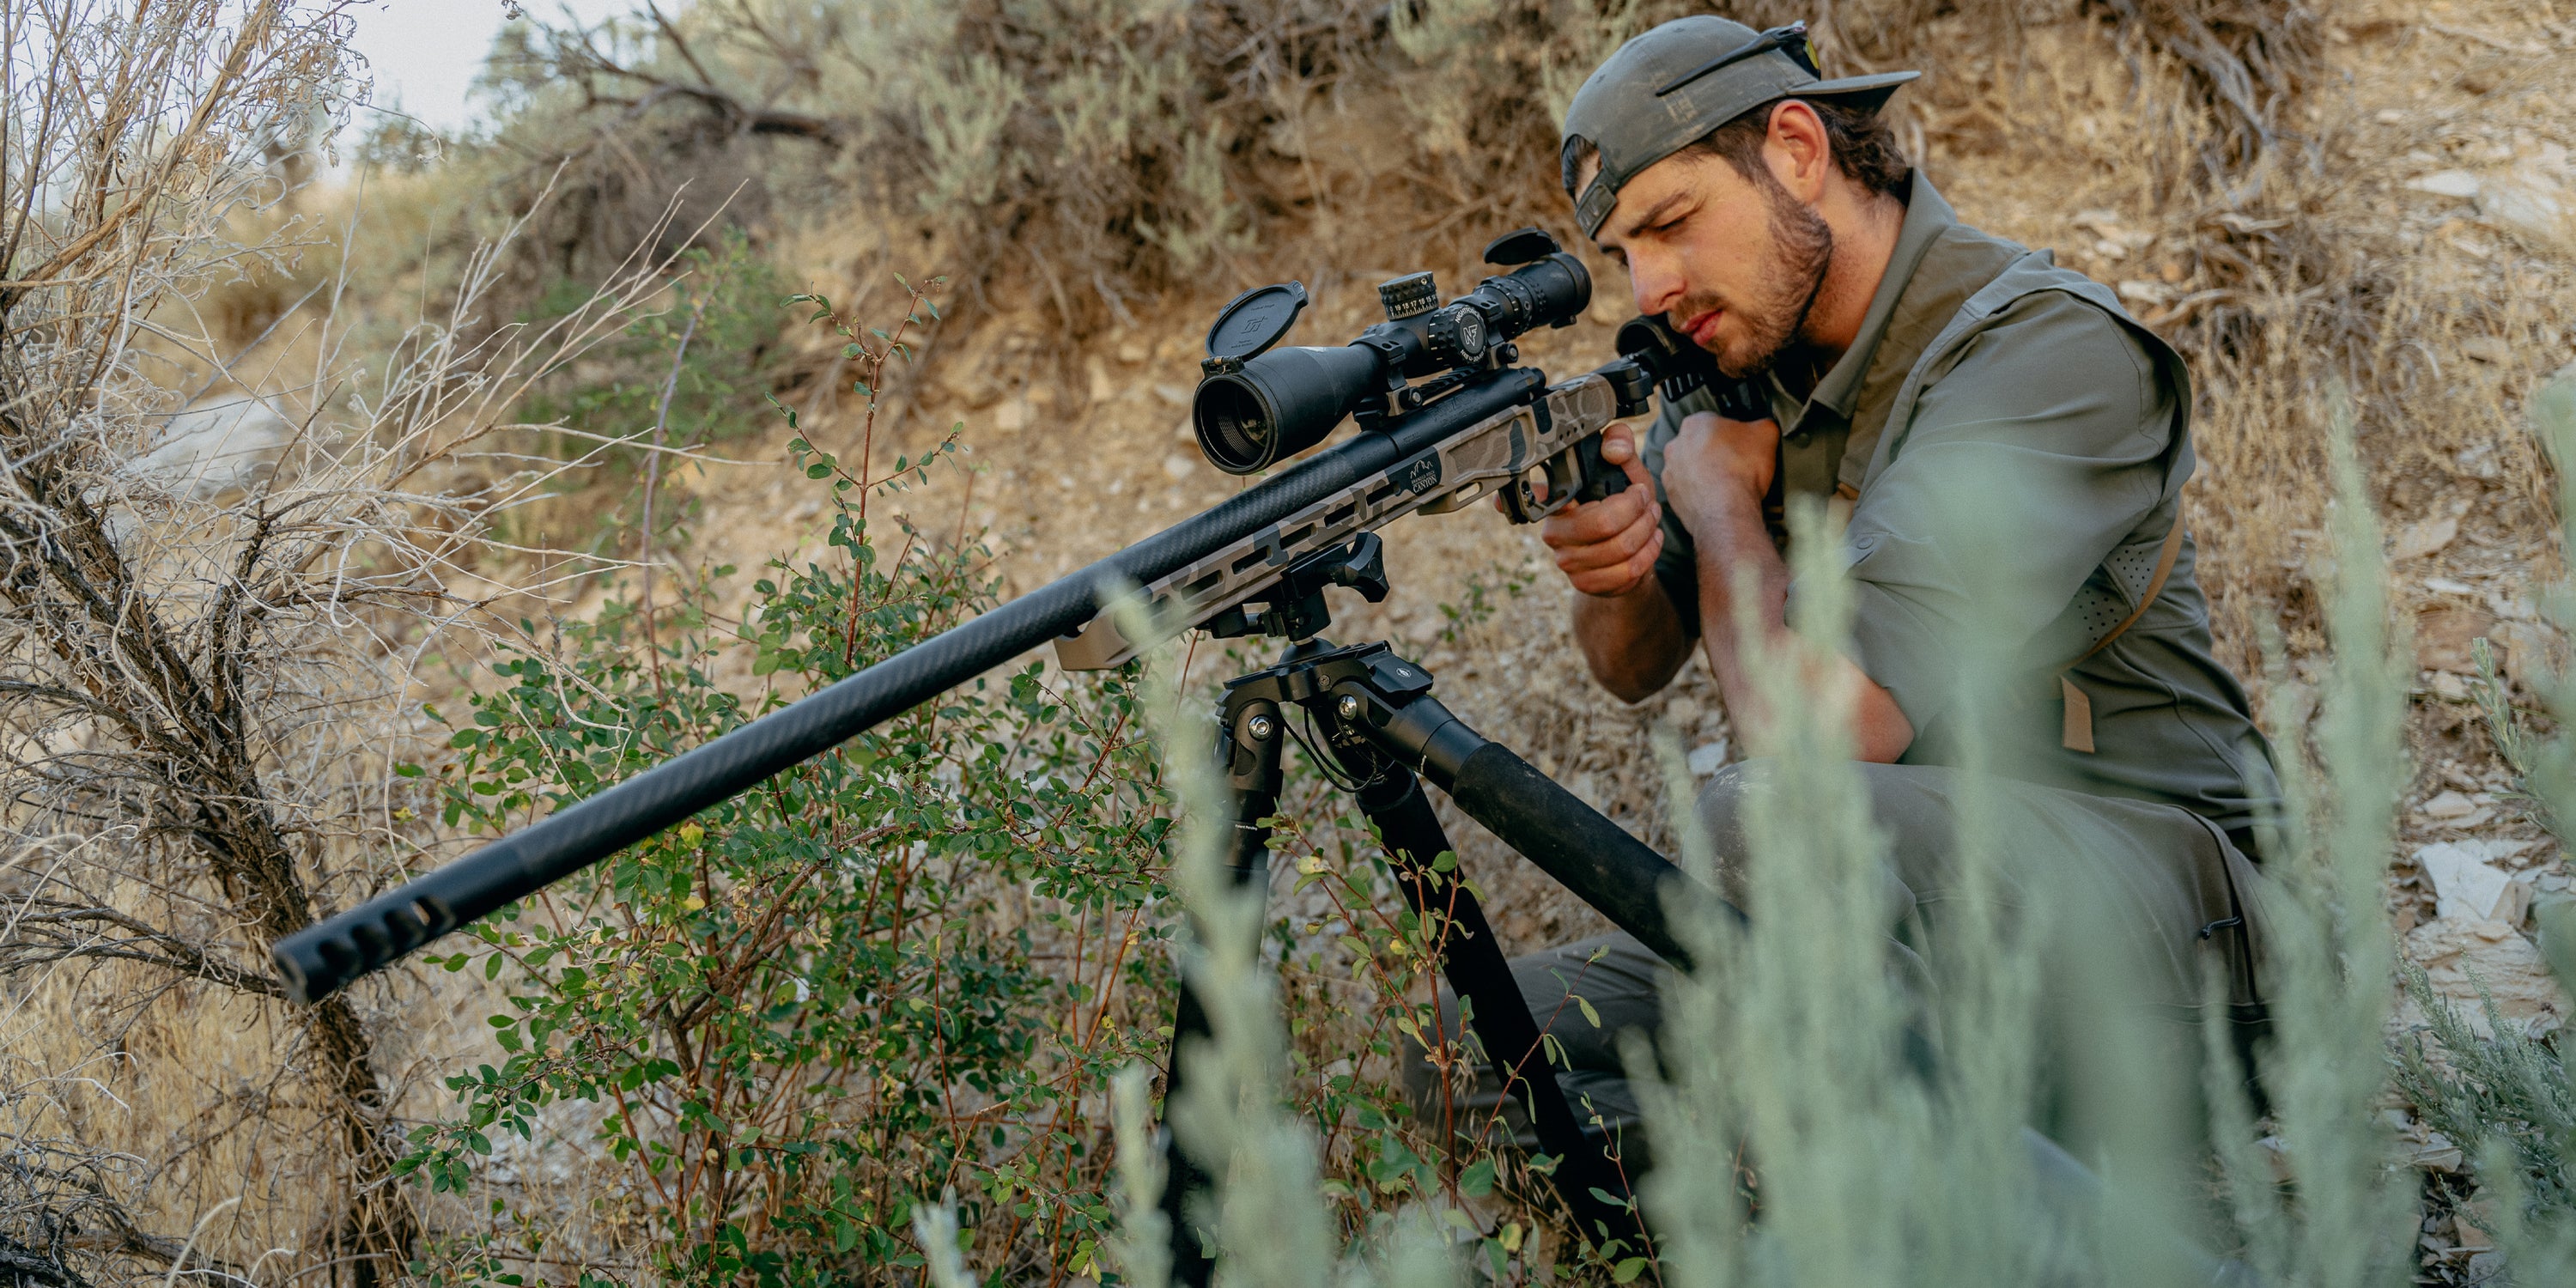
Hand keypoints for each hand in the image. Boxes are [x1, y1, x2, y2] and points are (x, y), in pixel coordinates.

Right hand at [1526, 423, 1665, 597]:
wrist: (1629, 552)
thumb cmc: (1621, 506)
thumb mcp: (1624, 470)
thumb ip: (1620, 447)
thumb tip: (1614, 447)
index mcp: (1556, 501)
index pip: (1536, 497)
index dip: (1529, 495)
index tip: (1512, 495)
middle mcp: (1555, 533)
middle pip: (1602, 523)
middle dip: (1636, 509)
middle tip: (1646, 499)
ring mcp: (1568, 562)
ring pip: (1620, 548)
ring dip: (1646, 530)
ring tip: (1650, 517)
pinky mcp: (1586, 583)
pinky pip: (1626, 571)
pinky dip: (1648, 553)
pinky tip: (1650, 540)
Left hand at [1661, 410, 1778, 530]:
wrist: (1727, 513)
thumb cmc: (1742, 471)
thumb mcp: (1766, 434)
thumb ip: (1764, 423)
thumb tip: (1765, 425)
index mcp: (1695, 423)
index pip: (1716, 421)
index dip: (1734, 433)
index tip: (1744, 445)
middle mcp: (1676, 445)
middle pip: (1701, 445)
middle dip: (1717, 453)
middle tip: (1737, 465)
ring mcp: (1670, 472)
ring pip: (1692, 468)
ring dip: (1707, 473)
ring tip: (1728, 484)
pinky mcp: (1671, 496)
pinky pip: (1687, 490)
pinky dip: (1700, 493)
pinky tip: (1717, 498)